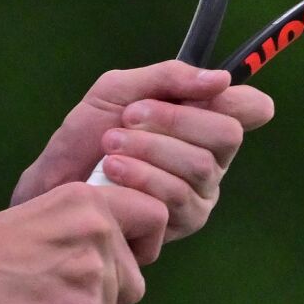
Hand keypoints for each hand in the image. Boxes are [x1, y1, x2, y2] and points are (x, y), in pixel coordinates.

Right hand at [0, 183, 166, 303]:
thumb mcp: (44, 212)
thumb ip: (86, 226)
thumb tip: (122, 253)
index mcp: (89, 200)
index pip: (155, 217)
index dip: (144, 247)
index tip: (122, 261)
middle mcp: (98, 231)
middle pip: (135, 283)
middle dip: (105, 300)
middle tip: (58, 297)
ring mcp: (92, 275)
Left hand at [13, 61, 274, 242]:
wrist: (53, 184)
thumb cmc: (86, 136)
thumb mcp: (118, 90)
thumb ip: (168, 78)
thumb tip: (221, 80)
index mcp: (203, 121)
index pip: (251, 108)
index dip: (240, 100)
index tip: (208, 91)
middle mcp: (212, 158)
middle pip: (225, 133)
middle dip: (172, 120)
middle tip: (128, 117)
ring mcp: (201, 193)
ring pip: (199, 165)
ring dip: (148, 149)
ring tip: (109, 147)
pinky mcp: (183, 224)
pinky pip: (177, 197)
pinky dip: (141, 178)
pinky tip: (112, 174)